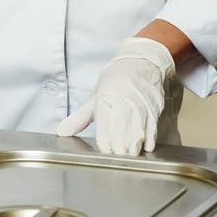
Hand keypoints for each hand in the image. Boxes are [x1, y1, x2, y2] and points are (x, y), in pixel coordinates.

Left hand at [57, 38, 175, 155]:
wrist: (141, 62)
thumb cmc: (116, 80)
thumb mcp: (95, 96)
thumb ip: (80, 118)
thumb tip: (62, 132)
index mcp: (105, 102)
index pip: (104, 137)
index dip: (105, 148)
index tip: (106, 151)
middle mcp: (123, 106)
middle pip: (121, 141)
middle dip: (119, 152)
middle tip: (118, 154)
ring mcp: (140, 109)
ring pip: (137, 140)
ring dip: (133, 150)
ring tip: (129, 151)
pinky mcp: (154, 111)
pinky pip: (152, 135)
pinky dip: (147, 144)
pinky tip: (142, 145)